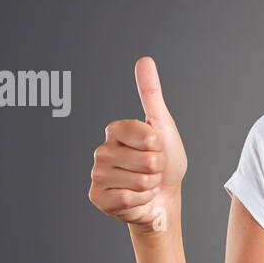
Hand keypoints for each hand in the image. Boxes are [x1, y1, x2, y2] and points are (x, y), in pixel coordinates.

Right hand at [88, 56, 188, 233]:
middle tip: (153, 172)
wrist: (164, 198)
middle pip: (145, 161)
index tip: (157, 148)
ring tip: (146, 185)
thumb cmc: (166, 163)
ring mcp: (97, 174)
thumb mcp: (163, 126)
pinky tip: (137, 199)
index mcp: (116, 131)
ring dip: (150, 187)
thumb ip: (151, 94)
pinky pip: (126, 199)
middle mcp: (102, 150)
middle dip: (157, 170)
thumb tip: (144, 60)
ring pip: (137, 181)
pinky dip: (140, 202)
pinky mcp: (97, 197)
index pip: (145, 134)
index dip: (159, 145)